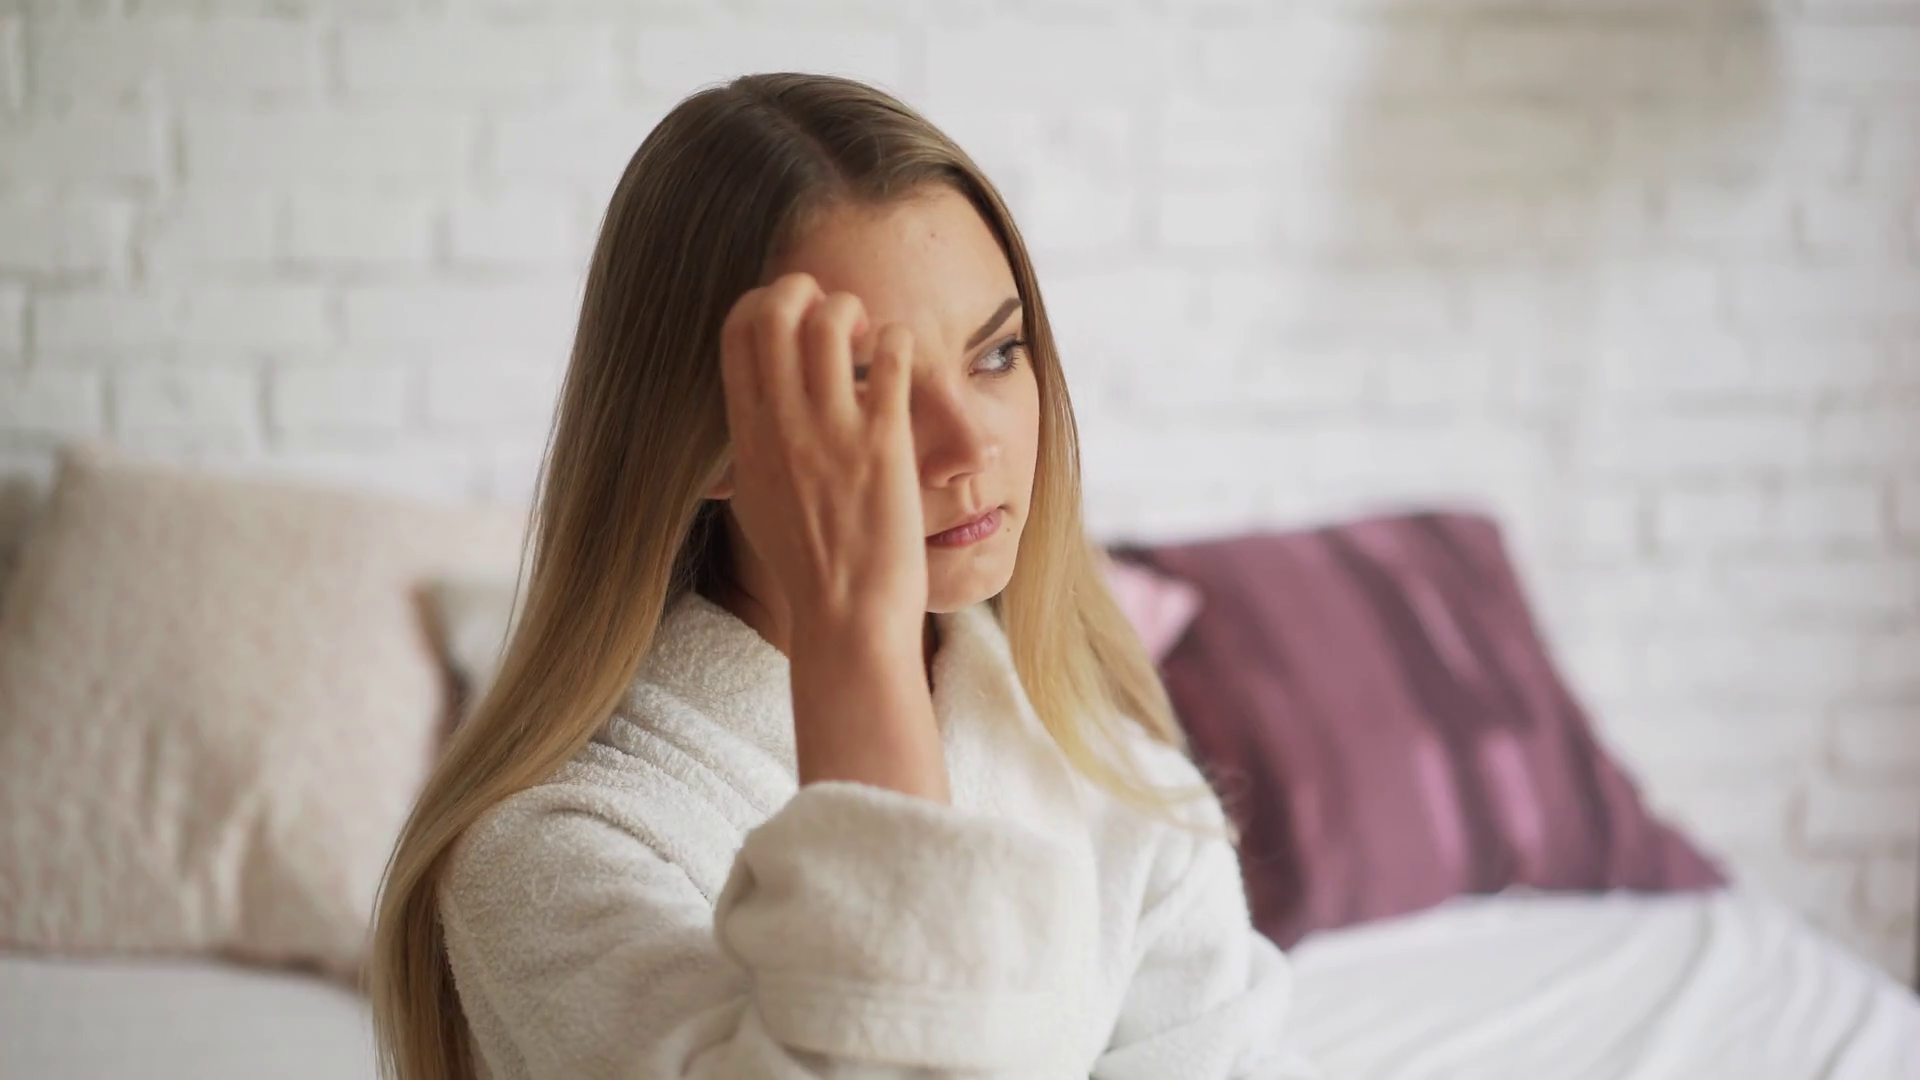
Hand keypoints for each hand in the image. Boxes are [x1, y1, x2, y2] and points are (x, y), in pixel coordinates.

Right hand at [718, 272, 948, 801]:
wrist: (846, 620)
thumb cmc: (808, 570)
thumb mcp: (755, 508)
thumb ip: (746, 464)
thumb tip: (733, 452)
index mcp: (746, 435)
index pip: (736, 330)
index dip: (765, 302)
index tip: (795, 321)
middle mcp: (782, 425)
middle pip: (775, 309)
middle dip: (808, 291)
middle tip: (839, 321)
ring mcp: (831, 432)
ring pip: (832, 319)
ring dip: (856, 311)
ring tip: (872, 341)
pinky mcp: (882, 445)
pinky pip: (892, 358)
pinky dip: (899, 341)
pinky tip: (903, 362)